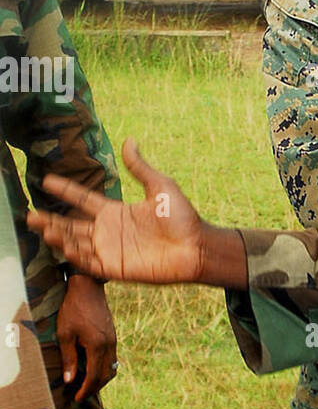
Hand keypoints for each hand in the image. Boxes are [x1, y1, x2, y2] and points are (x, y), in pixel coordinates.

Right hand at [27, 139, 207, 284]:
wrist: (197, 246)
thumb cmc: (182, 217)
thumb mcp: (160, 186)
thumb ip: (140, 167)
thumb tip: (129, 141)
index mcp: (116, 211)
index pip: (83, 200)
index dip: (66, 191)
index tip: (46, 180)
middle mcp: (109, 231)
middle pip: (72, 225)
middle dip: (50, 220)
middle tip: (29, 214)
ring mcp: (111, 250)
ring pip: (75, 243)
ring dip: (57, 237)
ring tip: (40, 227)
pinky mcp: (117, 268)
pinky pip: (90, 263)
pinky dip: (75, 256)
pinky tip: (63, 246)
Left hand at [57, 274, 116, 402]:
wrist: (88, 288)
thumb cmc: (73, 309)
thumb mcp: (65, 334)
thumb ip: (69, 358)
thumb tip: (70, 380)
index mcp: (97, 346)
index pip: (94, 376)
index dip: (86, 390)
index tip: (76, 398)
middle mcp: (109, 345)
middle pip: (106, 375)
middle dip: (94, 388)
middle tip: (81, 394)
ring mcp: (113, 340)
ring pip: (112, 368)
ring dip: (101, 379)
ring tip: (86, 384)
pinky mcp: (113, 336)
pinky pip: (112, 358)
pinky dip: (103, 368)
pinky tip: (92, 368)